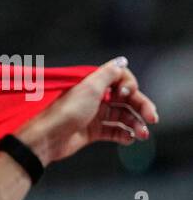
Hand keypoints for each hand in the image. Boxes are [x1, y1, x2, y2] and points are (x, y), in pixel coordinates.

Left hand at [17, 58, 158, 164]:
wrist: (47, 138)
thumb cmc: (65, 111)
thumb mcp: (89, 87)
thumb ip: (108, 74)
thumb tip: (122, 61)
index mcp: (93, 84)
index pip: (122, 80)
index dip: (130, 86)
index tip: (126, 94)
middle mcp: (95, 98)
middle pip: (126, 100)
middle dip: (141, 107)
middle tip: (153, 119)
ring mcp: (93, 115)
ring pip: (123, 116)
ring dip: (136, 124)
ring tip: (142, 134)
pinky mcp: (91, 132)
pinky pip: (114, 131)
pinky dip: (124, 134)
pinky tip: (130, 138)